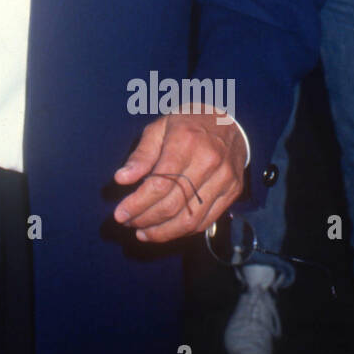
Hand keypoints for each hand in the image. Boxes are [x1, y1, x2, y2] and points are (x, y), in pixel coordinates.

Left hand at [112, 107, 244, 243]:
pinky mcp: (233, 191)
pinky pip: (206, 221)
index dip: (137, 203)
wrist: (228, 121)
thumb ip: (141, 155)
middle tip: (128, 222)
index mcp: (186, 142)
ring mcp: (224, 179)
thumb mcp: (159, 128)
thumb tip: (121, 178)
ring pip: (191, 219)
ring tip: (143, 232)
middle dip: (146, 219)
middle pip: (173, 204)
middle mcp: (209, 162)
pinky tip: (166, 230)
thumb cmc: (187, 123)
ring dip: (163, 232)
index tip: (120, 214)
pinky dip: (183, 231)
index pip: (160, 183)